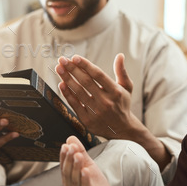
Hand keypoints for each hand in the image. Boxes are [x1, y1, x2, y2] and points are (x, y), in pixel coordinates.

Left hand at [56, 54, 170, 168]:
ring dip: (67, 79)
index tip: (75, 57)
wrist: (122, 130)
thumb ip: (121, 72)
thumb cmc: (122, 105)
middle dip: (72, 69)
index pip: (98, 75)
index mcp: (116, 92)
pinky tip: (62, 84)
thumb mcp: (127, 88)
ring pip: (78, 92)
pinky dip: (67, 94)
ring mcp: (96, 112)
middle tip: (62, 60)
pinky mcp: (88, 120)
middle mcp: (106, 101)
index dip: (85, 65)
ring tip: (59, 69)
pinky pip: (75, 105)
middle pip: (86, 82)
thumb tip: (120, 56)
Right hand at [60, 135, 117, 185]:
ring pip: (75, 180)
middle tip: (72, 147)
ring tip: (78, 155)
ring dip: (76, 167)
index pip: (64, 166)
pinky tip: (86, 170)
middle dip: (69, 159)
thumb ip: (81, 153)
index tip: (65, 145)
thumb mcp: (88, 166)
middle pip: (68, 173)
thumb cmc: (95, 185)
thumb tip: (70, 138)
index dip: (64, 156)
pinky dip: (85, 179)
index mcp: (69, 180)